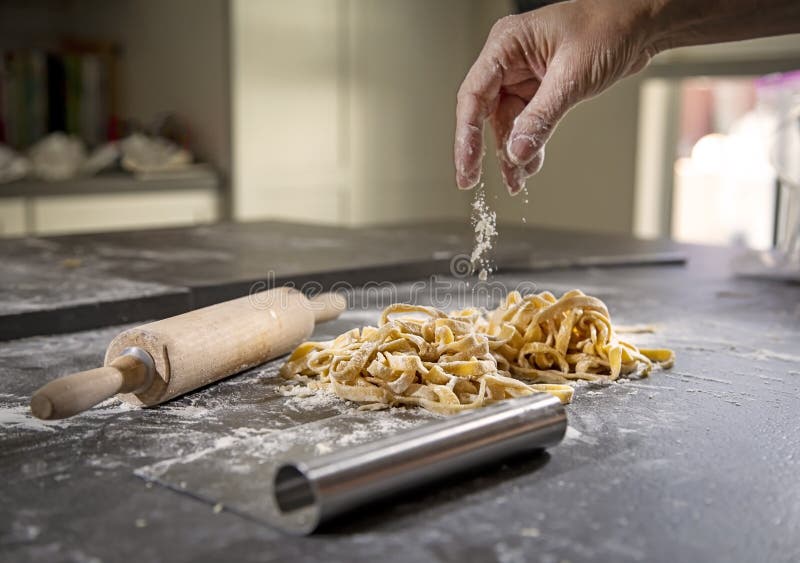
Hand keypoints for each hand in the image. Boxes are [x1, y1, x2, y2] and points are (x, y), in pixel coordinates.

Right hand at [454, 0, 656, 194]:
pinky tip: (529, 166)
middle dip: (485, 149)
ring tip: (515, 180)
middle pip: (484, 112)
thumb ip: (540, 117)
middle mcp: (510, 60)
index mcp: (506, 44)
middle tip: (474, 180)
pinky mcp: (540, 89)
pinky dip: (528, 145)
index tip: (467, 165)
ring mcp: (524, 75)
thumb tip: (516, 152)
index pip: (473, 95)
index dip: (466, 134)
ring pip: (506, 123)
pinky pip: (526, 123)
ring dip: (511, 153)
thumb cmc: (610, 27)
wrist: (642, 24)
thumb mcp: (572, 76)